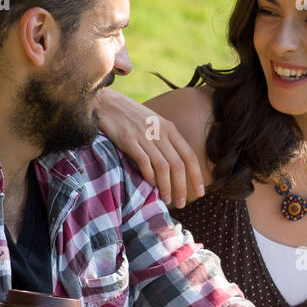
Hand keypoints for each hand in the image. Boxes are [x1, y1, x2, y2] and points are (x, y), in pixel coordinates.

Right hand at [94, 88, 205, 207]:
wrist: (105, 103)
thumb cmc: (130, 117)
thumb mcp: (154, 124)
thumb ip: (165, 141)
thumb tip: (176, 167)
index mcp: (169, 128)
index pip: (189, 155)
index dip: (197, 176)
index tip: (200, 192)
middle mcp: (159, 131)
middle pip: (178, 164)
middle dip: (182, 187)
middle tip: (181, 204)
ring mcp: (144, 135)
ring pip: (163, 166)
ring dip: (166, 186)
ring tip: (166, 200)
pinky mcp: (127, 139)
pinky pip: (143, 161)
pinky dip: (149, 175)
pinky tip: (150, 184)